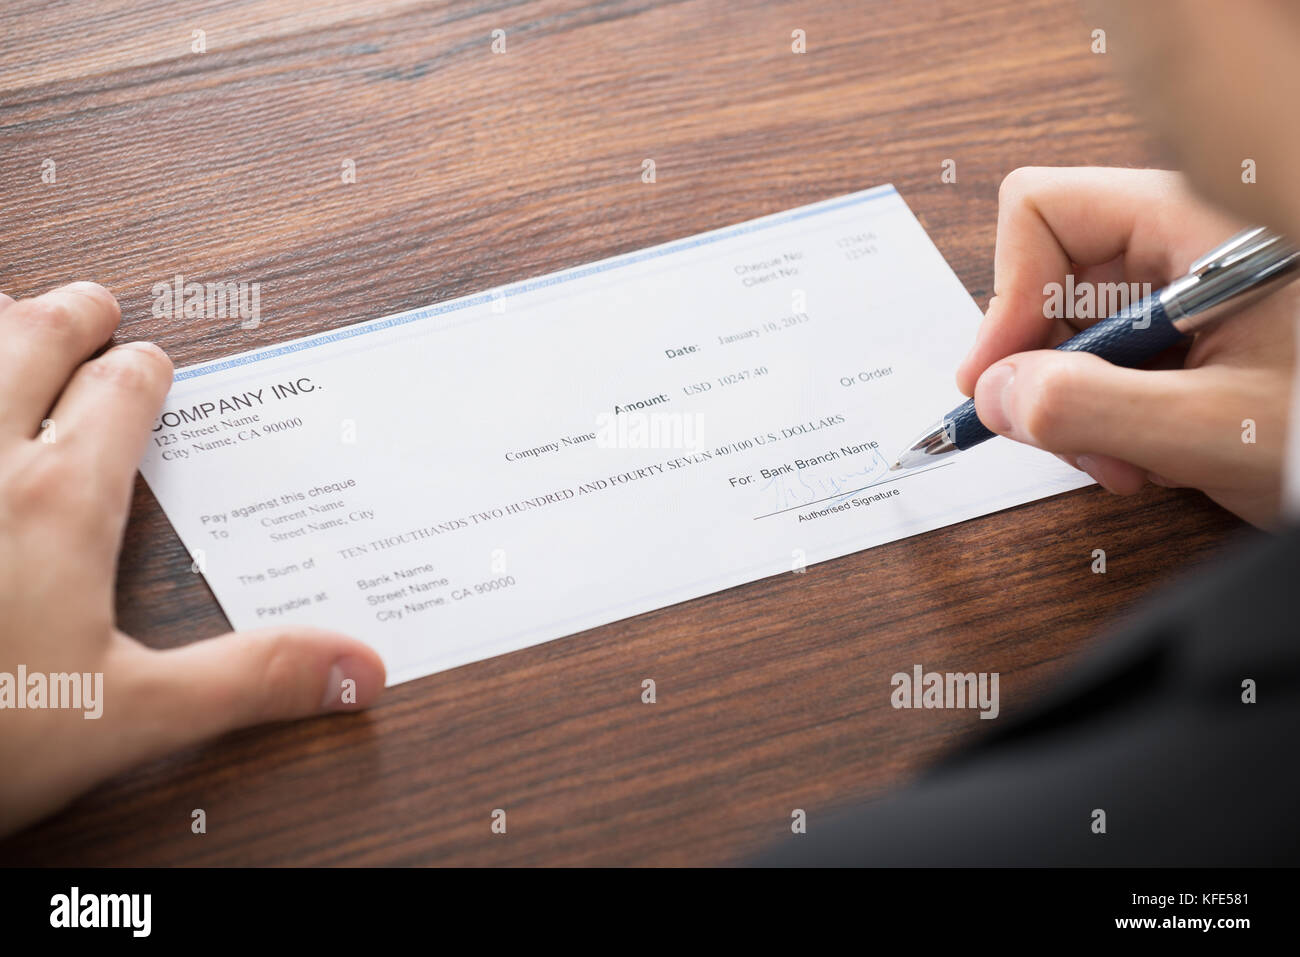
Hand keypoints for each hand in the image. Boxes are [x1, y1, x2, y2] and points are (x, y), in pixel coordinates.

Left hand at [0, 283, 385, 836]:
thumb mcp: (128, 716)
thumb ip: (249, 680)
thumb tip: (360, 668)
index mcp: (57, 501)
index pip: (117, 397)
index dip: (142, 372)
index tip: (150, 362)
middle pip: (28, 344)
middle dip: (65, 315)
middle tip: (87, 300)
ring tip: (3, 310)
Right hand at [957, 167, 1298, 526]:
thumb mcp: (1213, 428)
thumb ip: (1093, 409)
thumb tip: (997, 396)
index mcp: (1198, 225)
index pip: (1044, 211)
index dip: (1007, 294)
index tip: (999, 377)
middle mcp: (1183, 242)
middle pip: (1049, 277)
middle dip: (1043, 368)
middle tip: (1059, 434)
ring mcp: (1182, 287)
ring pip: (1069, 327)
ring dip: (1075, 404)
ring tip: (1124, 458)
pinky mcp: (1185, 329)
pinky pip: (1104, 358)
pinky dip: (1104, 412)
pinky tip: (1144, 451)